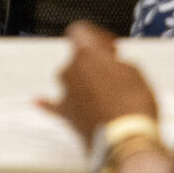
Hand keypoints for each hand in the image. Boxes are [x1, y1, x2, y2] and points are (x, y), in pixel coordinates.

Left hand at [43, 21, 157, 147]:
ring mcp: (65, 92)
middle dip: (94, 62)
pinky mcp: (65, 115)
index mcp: (86, 53)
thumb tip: (112, 65)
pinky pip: (53, 105)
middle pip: (77, 58)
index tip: (110, 46)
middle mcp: (70, 70)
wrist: (127, 140)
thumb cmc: (133, 105)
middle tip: (113, 71)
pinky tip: (38, 101)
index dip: (97, 37)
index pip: (81, 32)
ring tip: (105, 93)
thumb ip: (117, 63)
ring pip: (70, 79)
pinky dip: (48, 103)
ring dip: (84, 81)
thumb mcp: (135, 72)